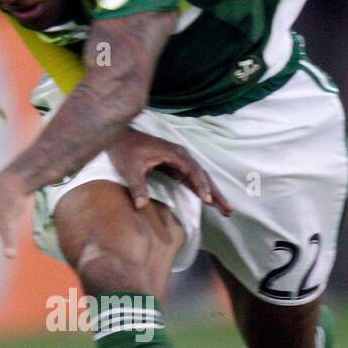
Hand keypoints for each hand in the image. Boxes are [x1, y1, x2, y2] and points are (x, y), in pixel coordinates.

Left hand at [107, 127, 231, 215]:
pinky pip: (190, 177)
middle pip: (202, 175)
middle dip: (215, 192)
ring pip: (199, 176)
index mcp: (173, 153)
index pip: (193, 171)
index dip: (201, 185)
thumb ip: (137, 187)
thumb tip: (140, 206)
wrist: (119, 137)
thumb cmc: (125, 150)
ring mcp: (178, 159)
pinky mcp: (174, 163)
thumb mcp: (129, 169)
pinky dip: (199, 188)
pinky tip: (205, 199)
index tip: (207, 200)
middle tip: (228, 210)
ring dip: (211, 191)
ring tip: (223, 209)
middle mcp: (180, 155)